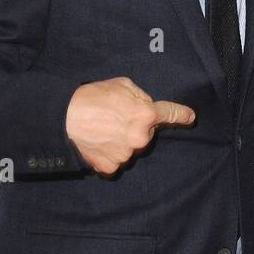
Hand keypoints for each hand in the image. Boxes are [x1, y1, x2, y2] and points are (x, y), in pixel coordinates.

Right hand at [66, 77, 194, 174]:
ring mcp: (126, 156)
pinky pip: (116, 161)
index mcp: (145, 114)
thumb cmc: (91, 97)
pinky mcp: (111, 167)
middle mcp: (140, 138)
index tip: (190, 117)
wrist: (63, 118)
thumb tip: (147, 106)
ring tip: (102, 130)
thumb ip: (140, 96)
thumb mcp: (121, 85)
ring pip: (131, 149)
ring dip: (122, 141)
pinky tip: (97, 143)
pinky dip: (109, 154)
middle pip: (147, 134)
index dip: (181, 115)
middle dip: (136, 126)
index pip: (170, 114)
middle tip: (114, 118)